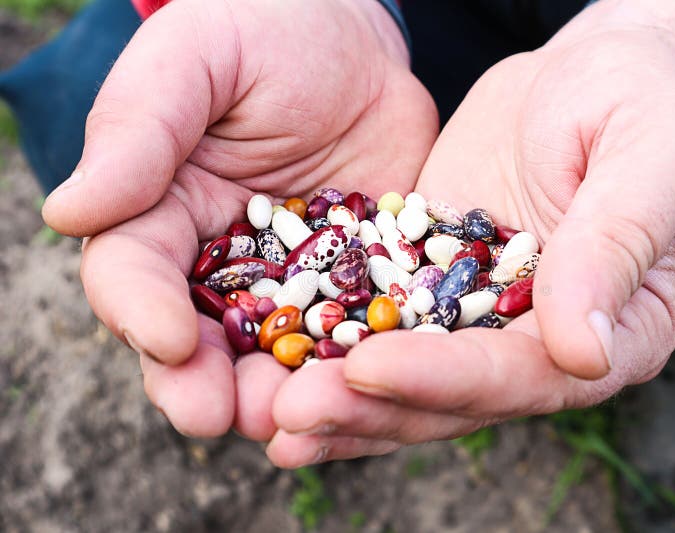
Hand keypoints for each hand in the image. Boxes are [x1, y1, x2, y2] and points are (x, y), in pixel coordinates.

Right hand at [42, 0, 437, 437]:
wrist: (355, 42)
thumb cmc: (263, 31)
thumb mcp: (197, 61)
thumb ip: (138, 130)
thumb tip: (70, 211)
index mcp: (160, 214)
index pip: (133, 275)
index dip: (141, 312)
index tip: (168, 339)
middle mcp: (218, 263)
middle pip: (195, 340)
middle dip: (200, 383)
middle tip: (217, 416)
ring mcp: (290, 282)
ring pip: (272, 354)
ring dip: (277, 395)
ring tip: (292, 422)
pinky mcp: (354, 284)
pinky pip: (351, 333)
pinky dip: (354, 367)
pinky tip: (366, 391)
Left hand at [265, 0, 674, 465]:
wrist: (592, 74)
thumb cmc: (641, 105)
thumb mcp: (649, 159)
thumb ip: (614, 249)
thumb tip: (584, 353)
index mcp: (614, 331)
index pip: (521, 374)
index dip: (445, 378)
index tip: (369, 367)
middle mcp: (543, 343)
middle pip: (453, 395)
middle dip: (371, 405)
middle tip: (289, 412)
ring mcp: (483, 317)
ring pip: (409, 375)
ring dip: (340, 396)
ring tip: (267, 410)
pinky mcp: (434, 281)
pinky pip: (384, 320)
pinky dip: (334, 341)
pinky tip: (277, 356)